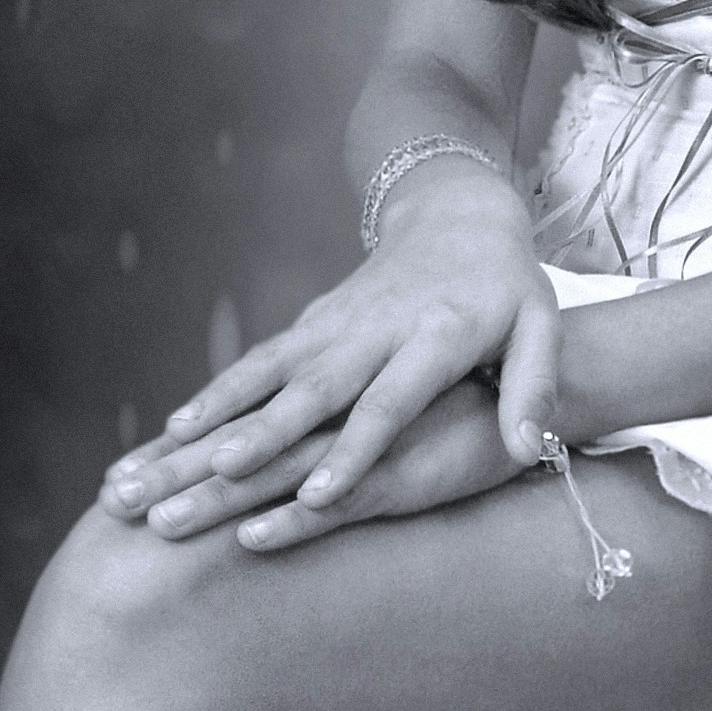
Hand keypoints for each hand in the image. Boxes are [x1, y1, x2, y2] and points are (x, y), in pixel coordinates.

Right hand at [101, 172, 560, 524]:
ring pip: (271, 370)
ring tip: (172, 448)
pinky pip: (259, 360)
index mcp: (436, 334)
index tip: (319, 496)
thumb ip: (533, 388)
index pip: (390, 401)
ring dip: (221, 409)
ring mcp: (337, 321)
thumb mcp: (539, 328)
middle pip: (316, 387)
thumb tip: (530, 451)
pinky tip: (177, 426)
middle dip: (266, 433)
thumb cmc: (507, 286)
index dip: (354, 449)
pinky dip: (218, 392)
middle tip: (220, 473)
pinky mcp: (314, 319)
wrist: (459, 215)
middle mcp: (376, 327)